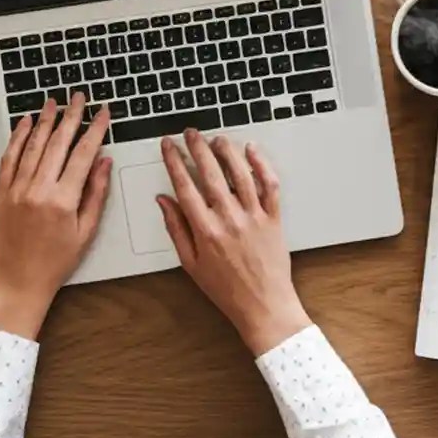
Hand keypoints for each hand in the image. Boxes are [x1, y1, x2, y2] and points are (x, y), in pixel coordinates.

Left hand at [0, 93, 112, 339]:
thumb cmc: (56, 261)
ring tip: (54, 102)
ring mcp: (15, 189)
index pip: (83, 154)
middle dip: (71, 116)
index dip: (95, 130)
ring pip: (33, 146)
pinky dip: (18, 139)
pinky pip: (9, 159)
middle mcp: (38, 190)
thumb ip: (96, 193)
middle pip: (58, 143)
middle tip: (79, 97)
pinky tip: (26, 124)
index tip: (103, 113)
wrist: (19, 281)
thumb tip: (104, 162)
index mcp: (63, 200)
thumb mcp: (86, 230)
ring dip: (45, 121)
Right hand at [157, 130, 309, 354]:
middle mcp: (229, 219)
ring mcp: (254, 217)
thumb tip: (163, 200)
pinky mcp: (274, 218)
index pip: (185, 186)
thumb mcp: (190, 263)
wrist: (263, 305)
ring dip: (226, 151)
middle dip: (197, 148)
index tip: (168, 146)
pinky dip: (262, 165)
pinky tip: (252, 150)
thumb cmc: (226, 289)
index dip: (174, 162)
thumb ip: (176, 228)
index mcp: (205, 231)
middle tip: (190, 132)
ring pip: (239, 174)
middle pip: (210, 174)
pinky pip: (269, 186)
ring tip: (216, 138)